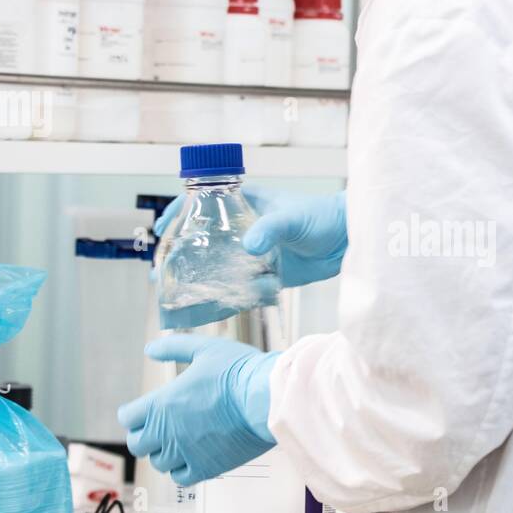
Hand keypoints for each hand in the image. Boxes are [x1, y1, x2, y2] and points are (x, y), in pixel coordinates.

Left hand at [118, 335, 277, 485]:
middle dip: (145, 435)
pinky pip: (181, 477)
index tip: (146, 410)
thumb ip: (173, 348)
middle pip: (138, 445)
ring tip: (180, 440)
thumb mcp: (204, 349)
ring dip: (165, 452)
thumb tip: (150, 348)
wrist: (265, 399)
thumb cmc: (238, 372)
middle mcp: (167, 432)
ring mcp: (186, 453)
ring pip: (159, 463)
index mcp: (161, 404)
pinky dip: (183, 468)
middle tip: (161, 427)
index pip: (127, 418)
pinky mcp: (206, 468)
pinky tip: (193, 455)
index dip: (135, 413)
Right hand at [153, 188, 346, 287]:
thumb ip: (271, 230)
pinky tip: (210, 309)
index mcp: (247, 204)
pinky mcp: (271, 274)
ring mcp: (257, 253)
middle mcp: (247, 229)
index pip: (204, 203)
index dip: (180, 213)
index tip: (162, 228)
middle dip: (182, 254)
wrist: (350, 239)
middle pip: (206, 240)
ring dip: (201, 279)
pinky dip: (229, 297)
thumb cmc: (323, 216)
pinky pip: (244, 287)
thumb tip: (250, 248)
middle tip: (161, 271)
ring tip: (177, 293)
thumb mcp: (293, 218)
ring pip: (222, 266)